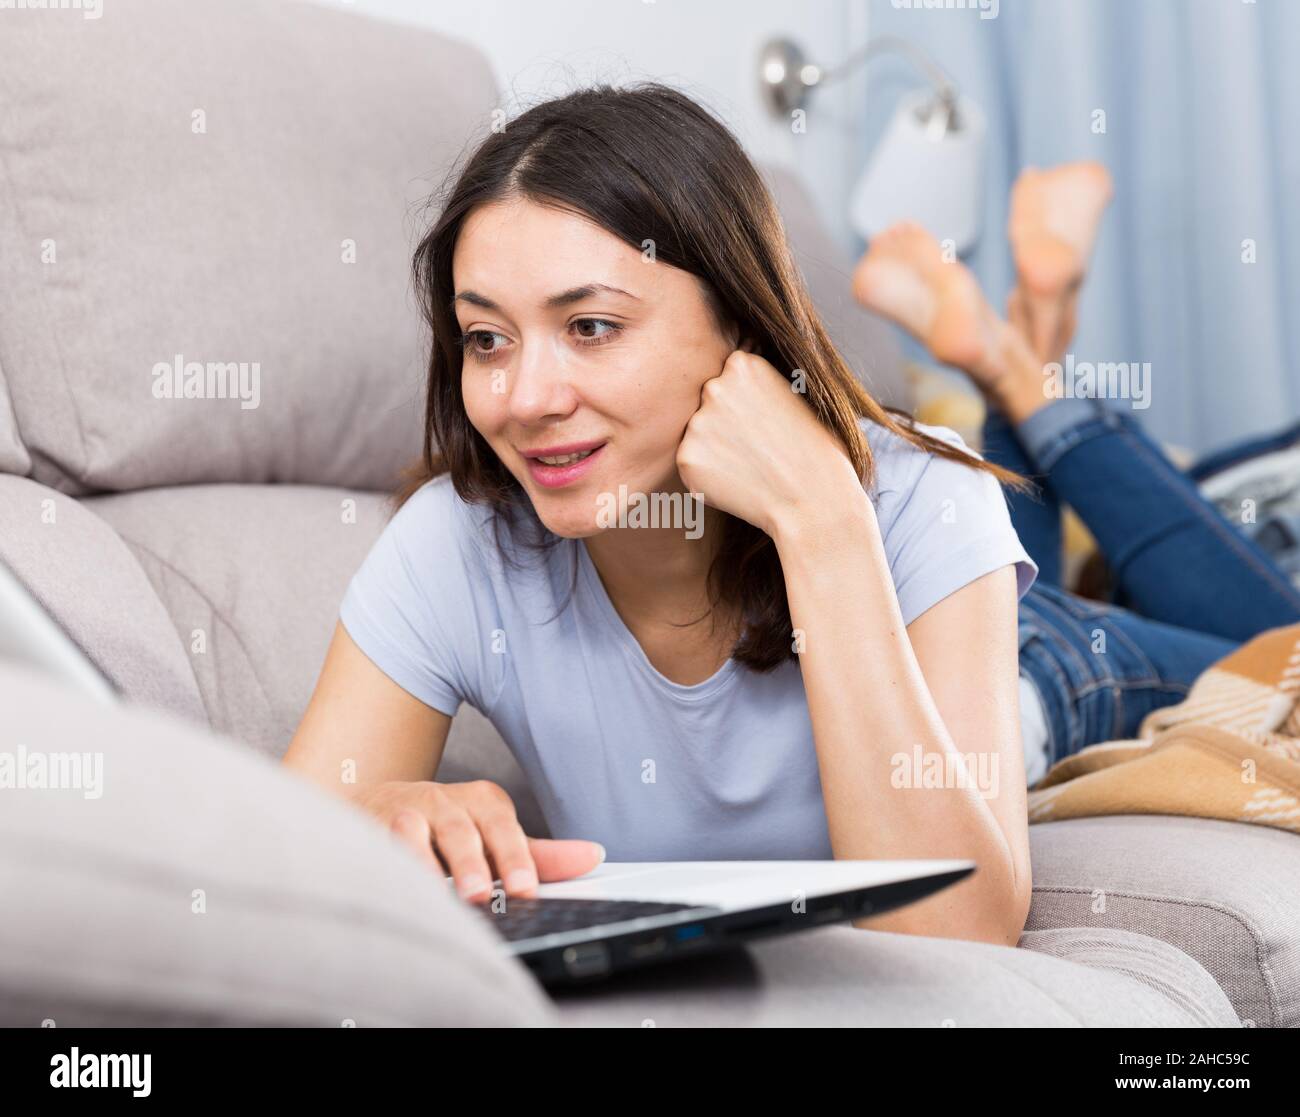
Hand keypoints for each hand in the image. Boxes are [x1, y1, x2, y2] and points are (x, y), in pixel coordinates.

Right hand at [349, 779, 605, 902]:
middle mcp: (446, 803)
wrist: (377, 806)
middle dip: (473, 862)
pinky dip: (388, 864)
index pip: (503, 828)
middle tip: (480, 893)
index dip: (515, 858)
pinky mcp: (372, 827)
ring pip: (416, 834)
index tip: (525, 890)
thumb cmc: (445, 828)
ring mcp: (407, 813)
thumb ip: (538, 854)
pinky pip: (380, 845)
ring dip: (427, 864)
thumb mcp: (493, 838)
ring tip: (439, 893)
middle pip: (462, 830)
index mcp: (483, 803)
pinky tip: (396, 885)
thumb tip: (592, 856)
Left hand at [675, 350, 860, 537]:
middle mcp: (714, 387)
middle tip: (757, 449)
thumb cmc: (817, 450)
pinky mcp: (686, 458)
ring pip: (699, 437)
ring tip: (753, 468)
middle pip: (709, 405)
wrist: (814, 497)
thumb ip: (756, 388)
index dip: (745, 404)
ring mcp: (697, 423)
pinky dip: (708, 477)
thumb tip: (734, 389)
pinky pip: (692, 466)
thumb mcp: (794, 395)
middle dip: (725, 424)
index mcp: (743, 365)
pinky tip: (740, 483)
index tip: (763, 422)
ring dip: (716, 451)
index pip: (728, 378)